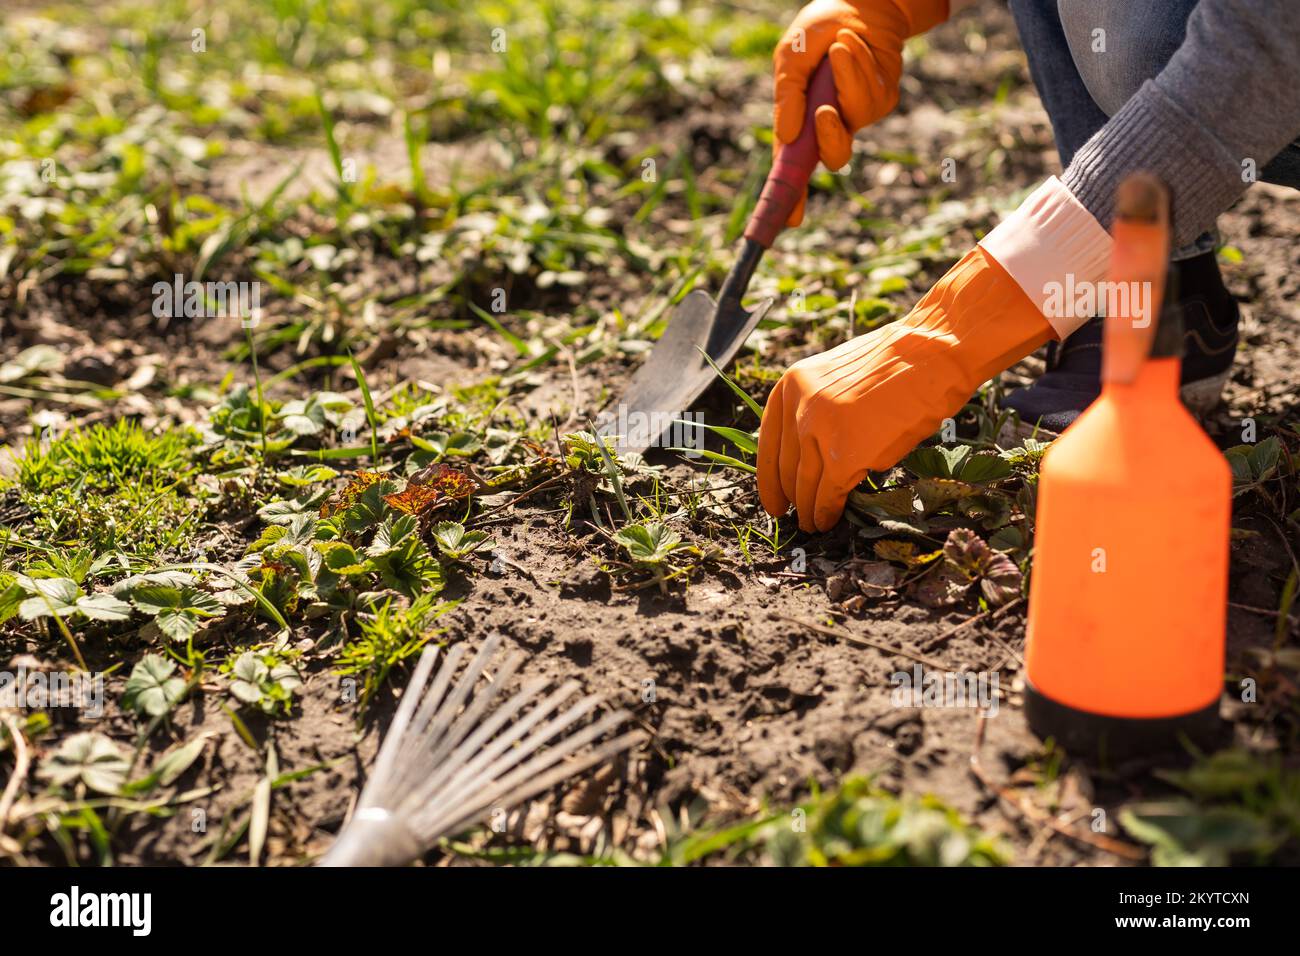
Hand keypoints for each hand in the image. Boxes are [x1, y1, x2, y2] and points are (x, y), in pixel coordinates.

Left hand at [757, 246, 1054, 531]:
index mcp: (792, 385)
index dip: (768, 476)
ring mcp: (820, 431)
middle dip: (789, 496)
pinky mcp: (844, 455)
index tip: (772, 498)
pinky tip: (830, 519)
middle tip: (792, 514)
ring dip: (808, 509)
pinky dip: (827, 511)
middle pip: (786, 465)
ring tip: (812, 525)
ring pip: (805, 483)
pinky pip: (829, 493)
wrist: (932, 353)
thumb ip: (818, 408)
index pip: (769, 441)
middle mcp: (799, 406)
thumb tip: (811, 453)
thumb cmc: (898, 363)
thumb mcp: (838, 378)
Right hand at [773, 0, 947, 224]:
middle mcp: (827, 127)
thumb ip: (787, 97)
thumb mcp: (790, 59)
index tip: (788, 221)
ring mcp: (857, 117)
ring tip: (841, 45)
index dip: (790, 197)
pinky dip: (860, 65)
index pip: (792, 167)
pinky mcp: (882, 102)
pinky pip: (871, 95)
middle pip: (833, 156)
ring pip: (854, 118)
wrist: (859, 6)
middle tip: (824, 112)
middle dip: (830, 138)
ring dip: (847, 78)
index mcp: (798, 123)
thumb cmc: (818, 34)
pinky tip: (854, 45)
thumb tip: (785, 138)